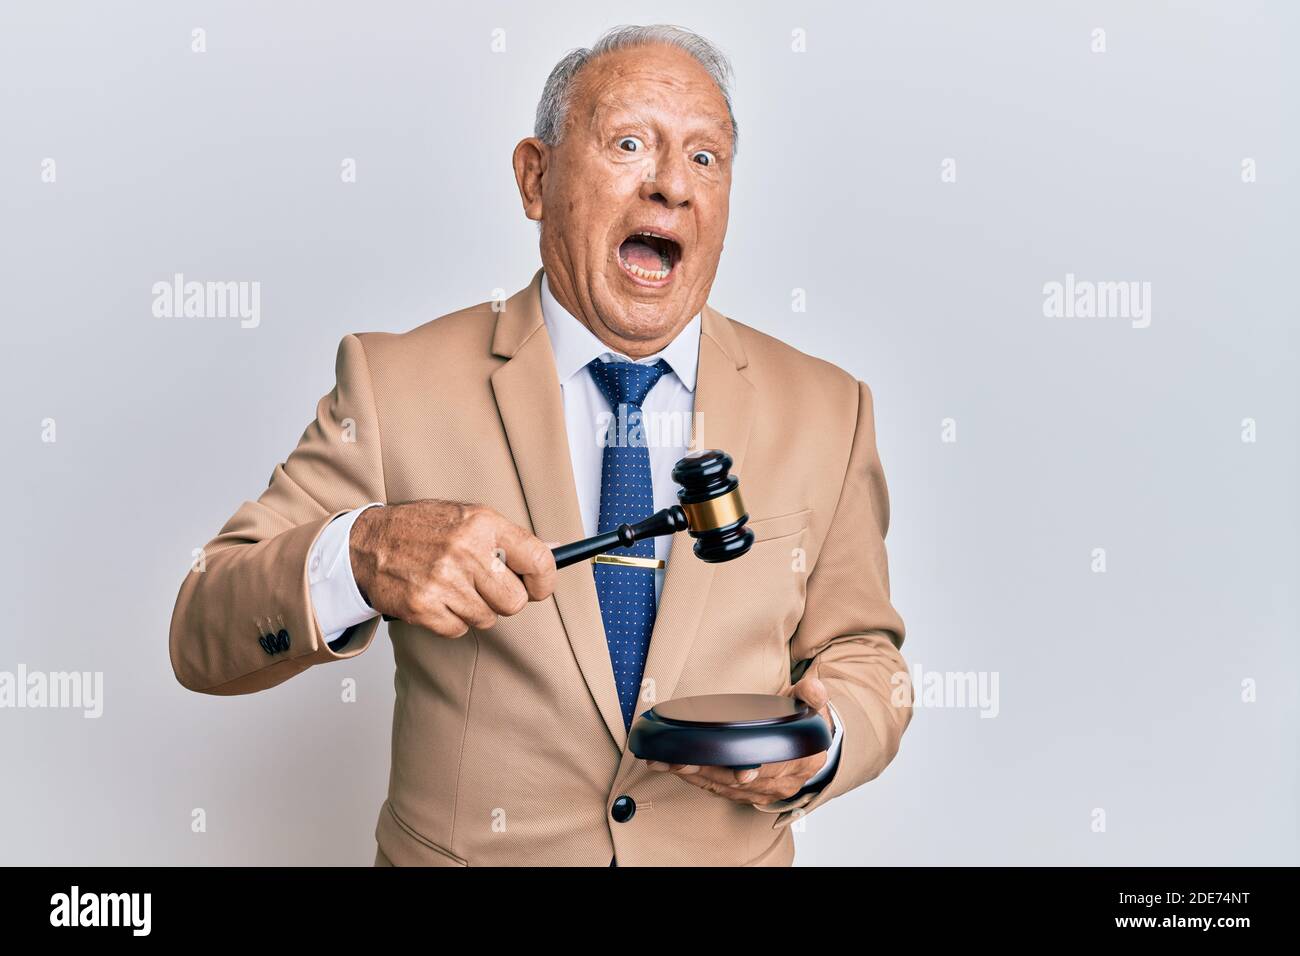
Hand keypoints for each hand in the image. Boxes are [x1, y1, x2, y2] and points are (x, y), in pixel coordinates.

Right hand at [349, 500, 555, 636]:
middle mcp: (465, 551)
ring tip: (454, 587)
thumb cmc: (423, 529)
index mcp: (482, 524)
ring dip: (475, 610)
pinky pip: (459, 630)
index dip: (545, 581)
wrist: (368, 542)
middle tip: (486, 588)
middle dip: (505, 600)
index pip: (538, 559)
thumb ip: (509, 537)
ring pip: (487, 618)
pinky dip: (451, 621)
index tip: (540, 588)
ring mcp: (443, 581)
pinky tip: (437, 598)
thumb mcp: (468, 518)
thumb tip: (555, 550)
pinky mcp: (423, 606)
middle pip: (515, 601)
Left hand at [644, 676, 834, 806]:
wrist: (804, 746)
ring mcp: (762, 792)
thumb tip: (814, 689)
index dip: (757, 768)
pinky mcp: (745, 795)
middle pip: (741, 780)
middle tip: (680, 762)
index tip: (740, 770)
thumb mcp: (810, 703)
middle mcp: (782, 783)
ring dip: (695, 776)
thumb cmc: (800, 722)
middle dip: (709, 771)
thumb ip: (811, 695)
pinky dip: (696, 780)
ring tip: (668, 763)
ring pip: (725, 787)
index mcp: (802, 761)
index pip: (777, 768)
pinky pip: (718, 790)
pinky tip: (675, 769)